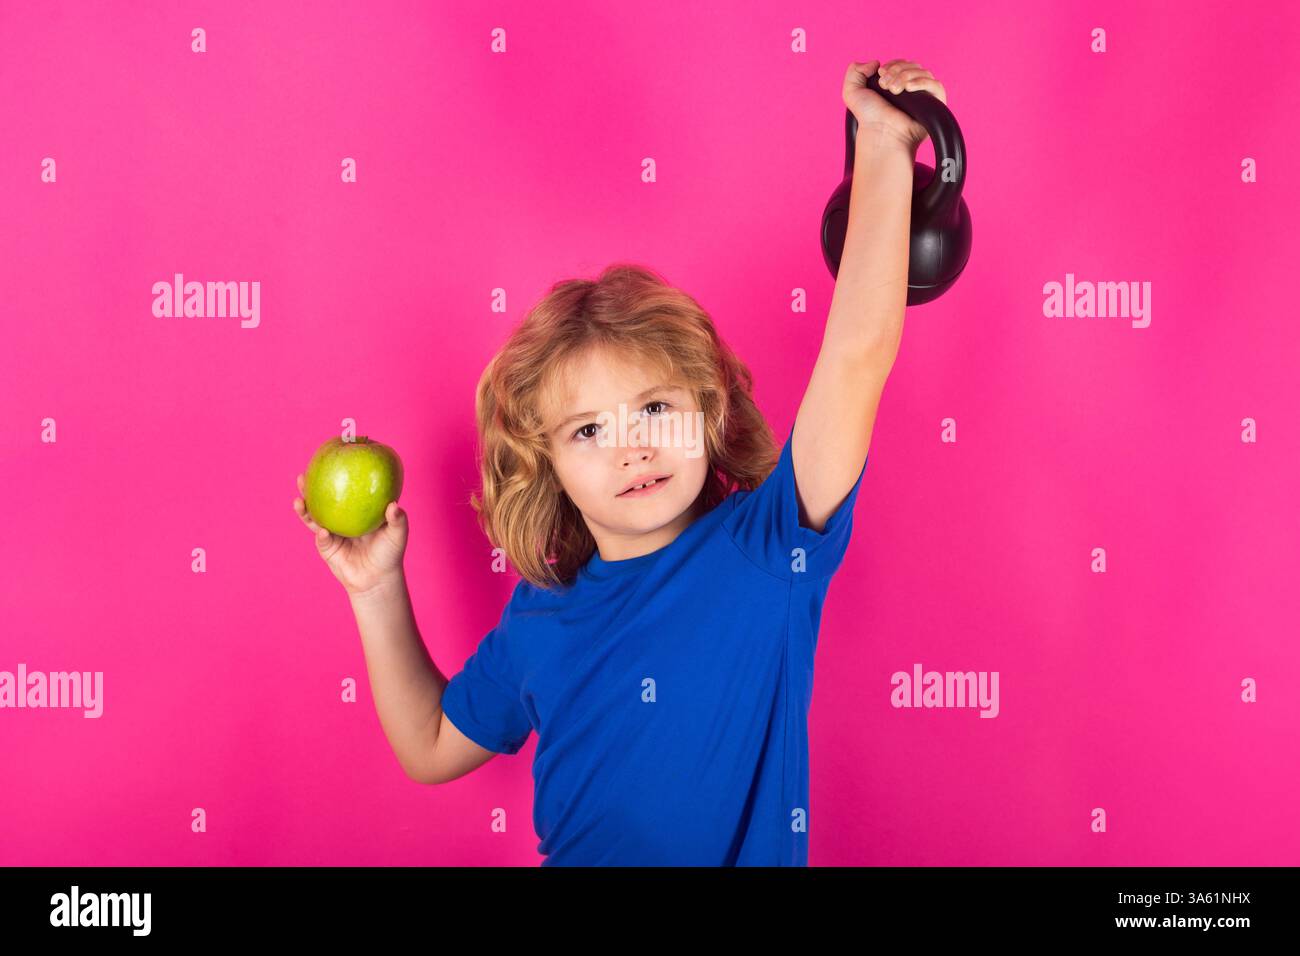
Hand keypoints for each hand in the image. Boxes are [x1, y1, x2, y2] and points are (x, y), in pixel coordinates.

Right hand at [293, 472, 407, 596]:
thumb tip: (394, 505)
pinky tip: (323, 531)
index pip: (342, 489)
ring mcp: (331, 532)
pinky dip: (321, 535)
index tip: (328, 463)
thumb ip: (398, 520)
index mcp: (355, 510)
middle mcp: (340, 518)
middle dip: (309, 488)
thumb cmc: (390, 554)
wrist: (377, 580)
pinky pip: (322, 540)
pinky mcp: (326, 548)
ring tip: (298, 500)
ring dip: (304, 510)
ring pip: (314, 518)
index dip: (334, 476)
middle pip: (321, 499)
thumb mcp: (397, 535)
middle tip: (302, 476)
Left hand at [841, 58, 947, 152]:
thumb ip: (855, 71)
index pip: (902, 63)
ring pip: (923, 72)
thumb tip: (875, 62)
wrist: (879, 132)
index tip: (880, 75)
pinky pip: (936, 85)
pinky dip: (923, 82)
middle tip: (885, 86)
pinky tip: (909, 88)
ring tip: (894, 91)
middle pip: (913, 65)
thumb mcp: (851, 92)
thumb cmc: (868, 117)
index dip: (892, 65)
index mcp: (896, 83)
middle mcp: (911, 89)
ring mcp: (924, 96)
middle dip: (897, 70)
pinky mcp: (934, 104)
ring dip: (906, 76)